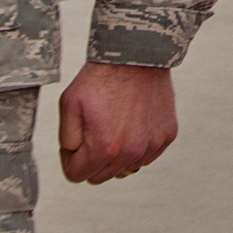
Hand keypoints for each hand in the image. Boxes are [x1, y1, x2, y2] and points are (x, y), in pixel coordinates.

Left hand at [55, 62, 175, 183]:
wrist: (137, 54)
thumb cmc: (101, 77)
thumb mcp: (69, 104)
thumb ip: (66, 140)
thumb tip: (74, 159)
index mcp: (103, 148)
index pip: (76, 176)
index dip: (70, 159)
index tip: (75, 140)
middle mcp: (130, 153)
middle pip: (100, 177)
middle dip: (92, 160)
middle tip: (93, 131)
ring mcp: (151, 146)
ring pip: (125, 169)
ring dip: (116, 156)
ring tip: (115, 126)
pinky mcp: (166, 136)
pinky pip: (146, 156)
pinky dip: (137, 145)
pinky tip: (133, 122)